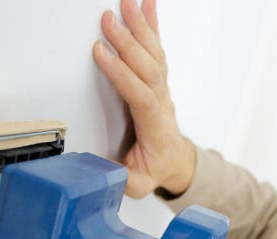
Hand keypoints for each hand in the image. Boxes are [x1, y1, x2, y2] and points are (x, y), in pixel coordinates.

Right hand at [93, 0, 195, 197]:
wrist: (175, 161)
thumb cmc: (154, 169)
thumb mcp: (137, 184)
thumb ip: (123, 178)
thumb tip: (104, 169)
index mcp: (155, 126)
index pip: (140, 96)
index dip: (122, 75)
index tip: (101, 54)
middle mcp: (161, 103)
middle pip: (148, 69)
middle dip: (129, 43)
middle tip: (109, 20)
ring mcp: (162, 89)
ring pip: (153, 54)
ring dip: (141, 27)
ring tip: (127, 3)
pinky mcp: (158, 79)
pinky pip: (156, 48)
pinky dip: (152, 25)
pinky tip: (147, 4)